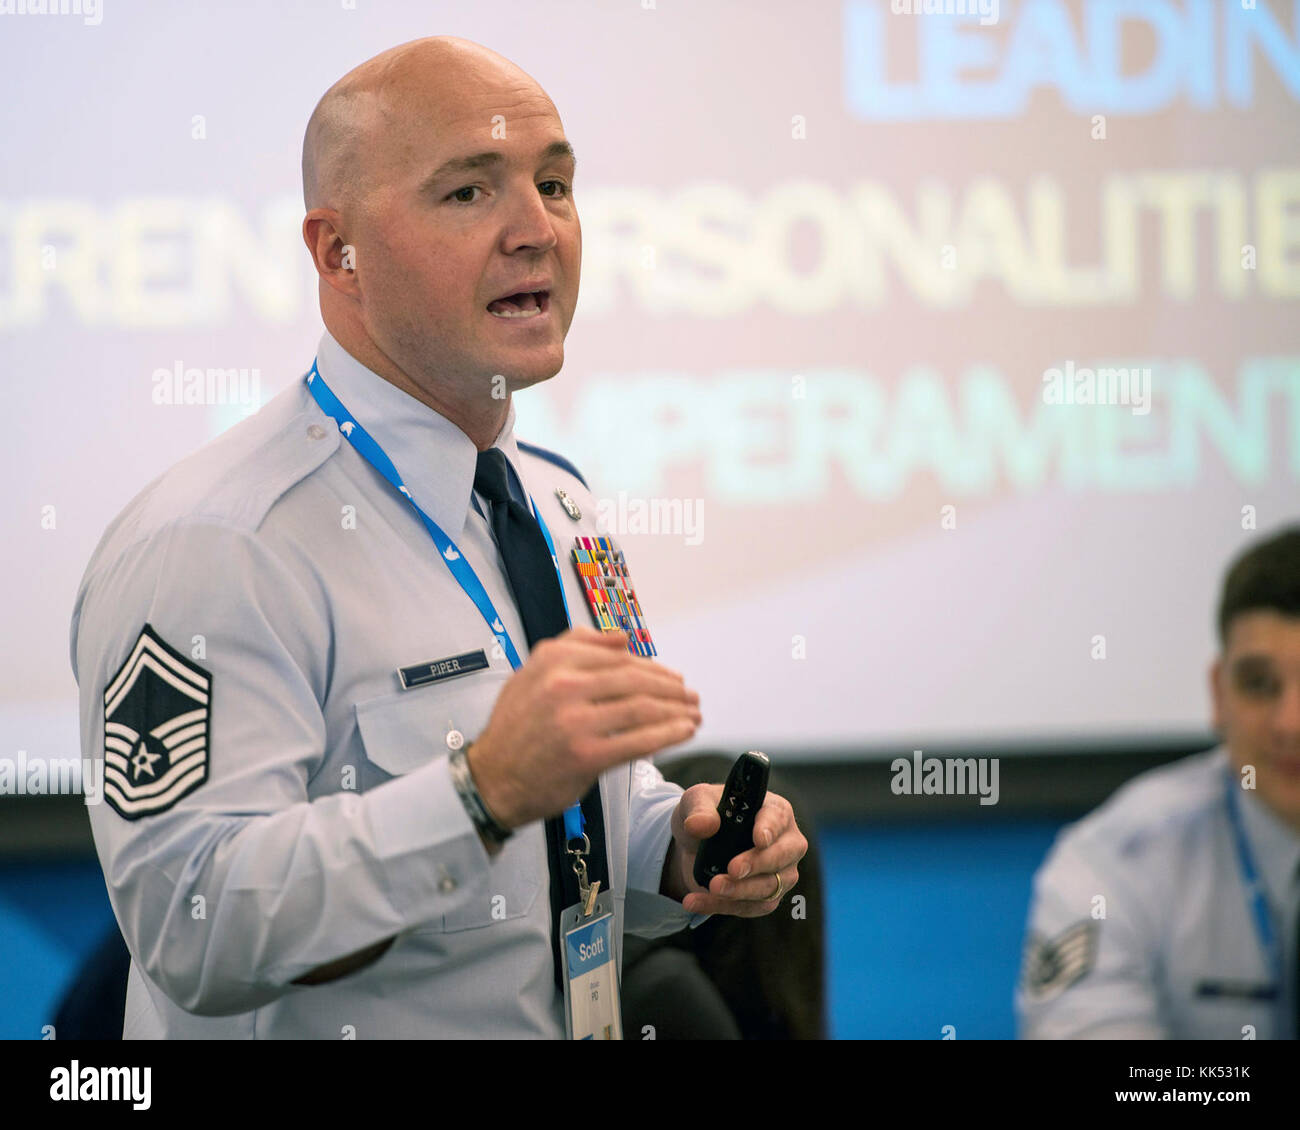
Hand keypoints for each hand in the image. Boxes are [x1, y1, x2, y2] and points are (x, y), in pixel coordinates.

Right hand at [466, 626, 700, 828]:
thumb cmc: (515, 728)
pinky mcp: (587, 755)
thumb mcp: (531, 673)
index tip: (670, 677)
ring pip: (642, 708)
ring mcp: (576, 721)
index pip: (618, 658)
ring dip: (676, 710)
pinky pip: (639, 740)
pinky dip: (668, 734)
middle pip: (635, 680)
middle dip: (671, 688)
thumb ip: (574, 646)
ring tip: (694, 713)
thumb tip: (621, 637)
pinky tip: (684, 732)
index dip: (652, 668)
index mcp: (553, 660)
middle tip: (690, 694)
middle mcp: (564, 685)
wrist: (491, 779)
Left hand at [662, 784, 806, 915]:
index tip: (759, 839)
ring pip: (769, 887)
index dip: (769, 829)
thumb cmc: (707, 814)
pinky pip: (751, 907)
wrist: (696, 845)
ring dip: (739, 891)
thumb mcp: (696, 801)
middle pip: (782, 856)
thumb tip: (700, 825)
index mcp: (775, 811)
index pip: (778, 818)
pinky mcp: (766, 897)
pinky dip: (722, 906)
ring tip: (711, 887)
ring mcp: (781, 873)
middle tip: (733, 869)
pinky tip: (696, 900)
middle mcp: (786, 843)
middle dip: (757, 864)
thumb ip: (699, 809)